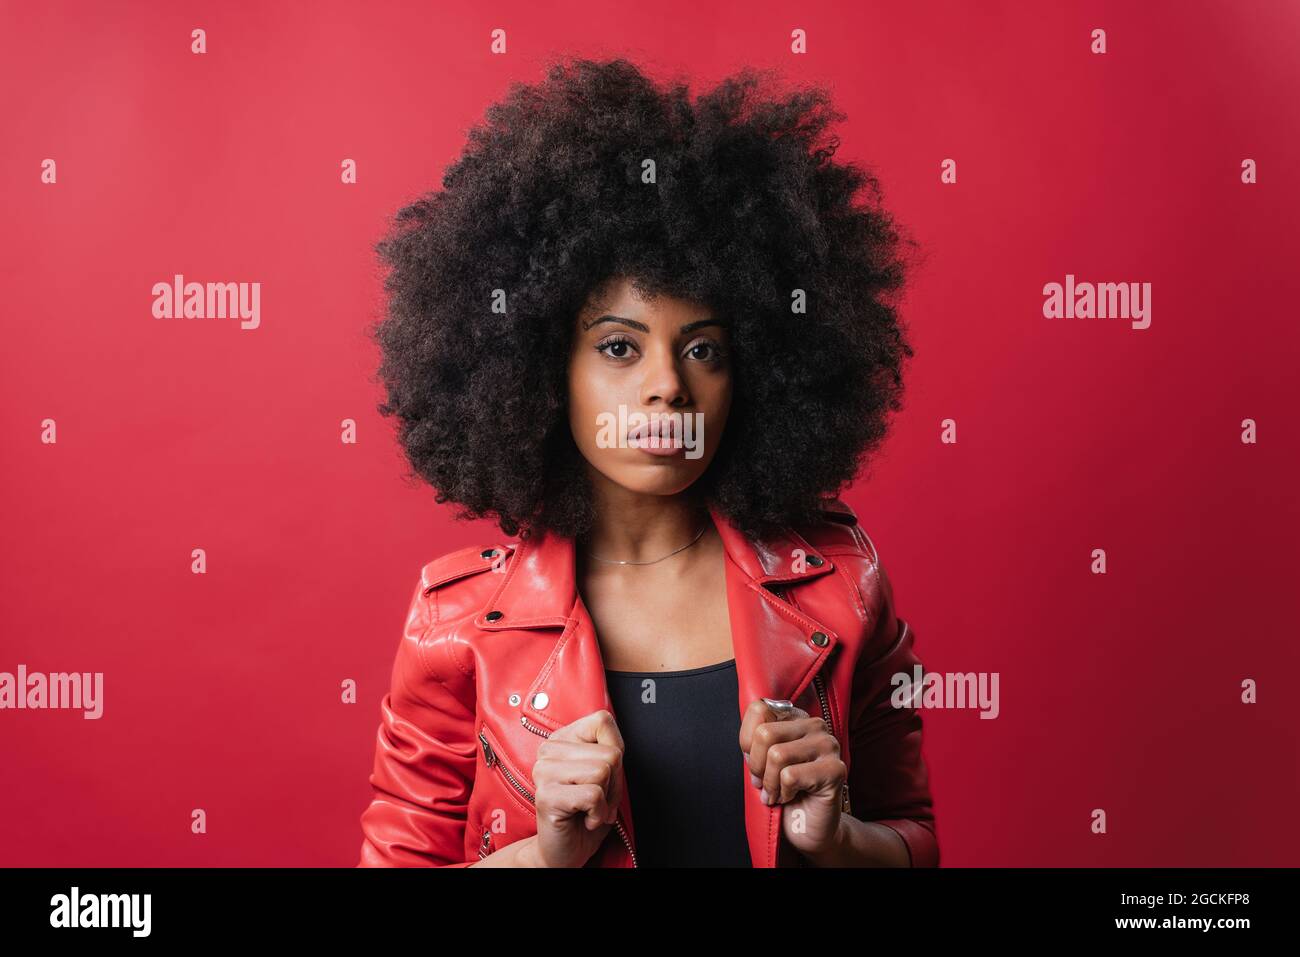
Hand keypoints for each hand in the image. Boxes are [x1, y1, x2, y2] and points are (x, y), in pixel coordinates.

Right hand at [529, 709, 625, 866]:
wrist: (565, 852)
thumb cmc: (587, 812)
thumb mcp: (606, 775)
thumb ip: (610, 751)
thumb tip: (616, 745)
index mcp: (562, 739)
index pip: (603, 721)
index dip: (616, 751)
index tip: (604, 776)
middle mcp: (548, 750)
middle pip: (610, 752)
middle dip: (614, 783)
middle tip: (596, 800)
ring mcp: (543, 771)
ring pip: (603, 771)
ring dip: (606, 799)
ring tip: (589, 808)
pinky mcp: (546, 795)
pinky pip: (593, 795)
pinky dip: (598, 813)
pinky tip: (584, 819)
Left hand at [739, 697, 846, 857]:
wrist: (807, 828)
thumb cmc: (783, 792)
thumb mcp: (761, 762)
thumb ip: (754, 742)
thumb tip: (750, 739)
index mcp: (796, 717)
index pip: (759, 709)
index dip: (747, 741)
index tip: (757, 762)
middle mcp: (815, 725)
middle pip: (765, 733)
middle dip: (757, 766)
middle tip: (764, 783)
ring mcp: (828, 745)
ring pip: (777, 755)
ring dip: (770, 783)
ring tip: (777, 792)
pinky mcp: (835, 770)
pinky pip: (790, 776)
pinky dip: (784, 792)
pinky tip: (792, 797)